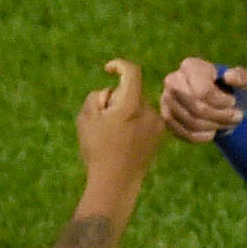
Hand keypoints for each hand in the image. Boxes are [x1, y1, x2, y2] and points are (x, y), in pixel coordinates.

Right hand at [75, 59, 163, 181]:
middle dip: (117, 97)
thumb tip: (110, 94)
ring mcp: (157, 124)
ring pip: (138, 105)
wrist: (117, 182)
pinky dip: (134, 121)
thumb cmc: (98, 149)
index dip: (119, 65)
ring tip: (114, 133)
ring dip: (126, 110)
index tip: (108, 70)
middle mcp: (150, 111)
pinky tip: (125, 139)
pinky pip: (145, 118)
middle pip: (132, 91)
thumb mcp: (86, 119)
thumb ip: (97, 97)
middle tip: (104, 117)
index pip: (132, 71)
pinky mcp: (160, 136)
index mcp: (132, 104)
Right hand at [161, 57, 246, 143]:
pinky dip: (204, 136)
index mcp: (190, 66)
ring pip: (191, 122)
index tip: (233, 102)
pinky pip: (185, 134)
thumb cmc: (235, 90)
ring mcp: (166, 100)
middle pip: (196, 108)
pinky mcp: (167, 118)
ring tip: (228, 124)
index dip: (222, 102)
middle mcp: (173, 81)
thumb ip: (243, 77)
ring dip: (215, 127)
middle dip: (220, 117)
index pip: (203, 92)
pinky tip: (213, 131)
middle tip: (237, 117)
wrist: (224, 104)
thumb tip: (228, 77)